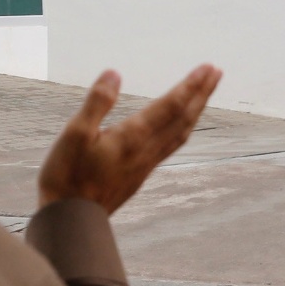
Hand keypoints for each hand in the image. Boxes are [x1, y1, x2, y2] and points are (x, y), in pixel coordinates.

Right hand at [38, 65, 221, 213]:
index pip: (169, 106)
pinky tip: (182, 127)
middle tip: (216, 72)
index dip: (189, 86)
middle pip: (183, 118)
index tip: (207, 68)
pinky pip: (172, 146)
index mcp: (132, 136)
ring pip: (181, 132)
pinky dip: (183, 129)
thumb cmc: (68, 174)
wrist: (73, 217)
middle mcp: (146, 149)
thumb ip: (97, 103)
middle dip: (201, 94)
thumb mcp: (74, 133)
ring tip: (204, 94)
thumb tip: (114, 74)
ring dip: (196, 110)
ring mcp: (146, 163)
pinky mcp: (140, 174)